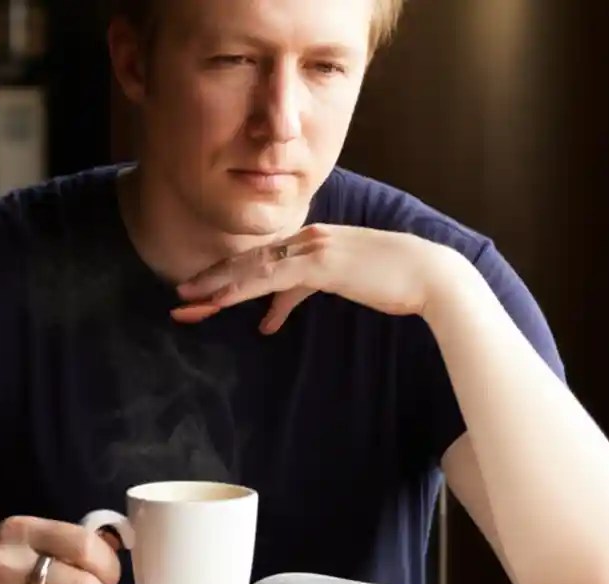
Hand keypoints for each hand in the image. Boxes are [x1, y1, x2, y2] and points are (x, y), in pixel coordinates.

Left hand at [171, 224, 456, 332]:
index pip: (258, 258)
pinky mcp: (321, 263)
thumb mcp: (339, 285)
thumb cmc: (392, 280)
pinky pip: (272, 278)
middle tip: (179, 296)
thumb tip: (270, 318)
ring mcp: (313, 248)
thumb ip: (299, 295)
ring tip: (188, 300)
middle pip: (247, 260)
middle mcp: (306, 239)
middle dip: (211, 279)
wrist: (429, 274)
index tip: (199, 291)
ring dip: (217, 284)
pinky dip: (243, 289)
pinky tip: (222, 302)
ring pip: (253, 267)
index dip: (226, 275)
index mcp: (310, 242)